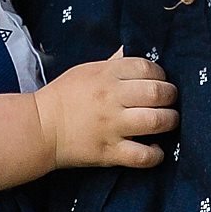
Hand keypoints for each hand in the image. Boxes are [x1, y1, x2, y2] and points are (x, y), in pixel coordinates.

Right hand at [34, 48, 176, 167]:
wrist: (40, 127)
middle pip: (157, 93)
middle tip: (168, 101)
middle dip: (170, 97)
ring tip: (167, 122)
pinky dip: (156, 154)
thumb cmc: (64, 96)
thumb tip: (132, 56)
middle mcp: (112, 98)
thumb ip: (113, 65)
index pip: (147, 68)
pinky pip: (143, 156)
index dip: (160, 74)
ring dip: (169, 121)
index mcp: (106, 75)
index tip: (159, 81)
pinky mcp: (110, 152)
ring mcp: (112, 126)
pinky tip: (155, 148)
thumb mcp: (86, 70)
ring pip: (157, 122)